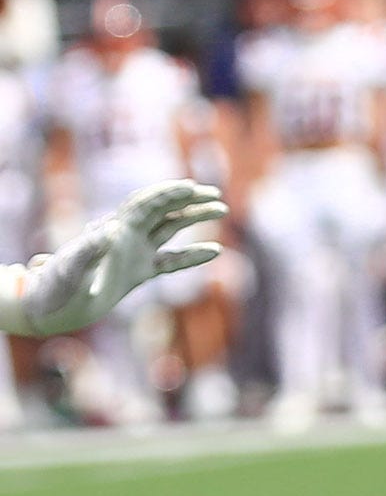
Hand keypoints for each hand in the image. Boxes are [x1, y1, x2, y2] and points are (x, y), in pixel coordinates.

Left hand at [14, 180, 225, 334]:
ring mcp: (135, 253)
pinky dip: (193, 256)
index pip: (145, 206)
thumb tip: (110, 230)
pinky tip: (215, 251)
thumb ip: (88, 250)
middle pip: (161, 210)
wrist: (53, 307)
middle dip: (187, 200)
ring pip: (170, 228)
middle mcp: (127, 237)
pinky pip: (172, 260)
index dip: (168, 196)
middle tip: (214, 194)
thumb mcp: (69, 269)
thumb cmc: (58, 290)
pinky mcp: (141, 271)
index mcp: (114, 233)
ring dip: (194, 217)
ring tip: (221, 209)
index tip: (192, 188)